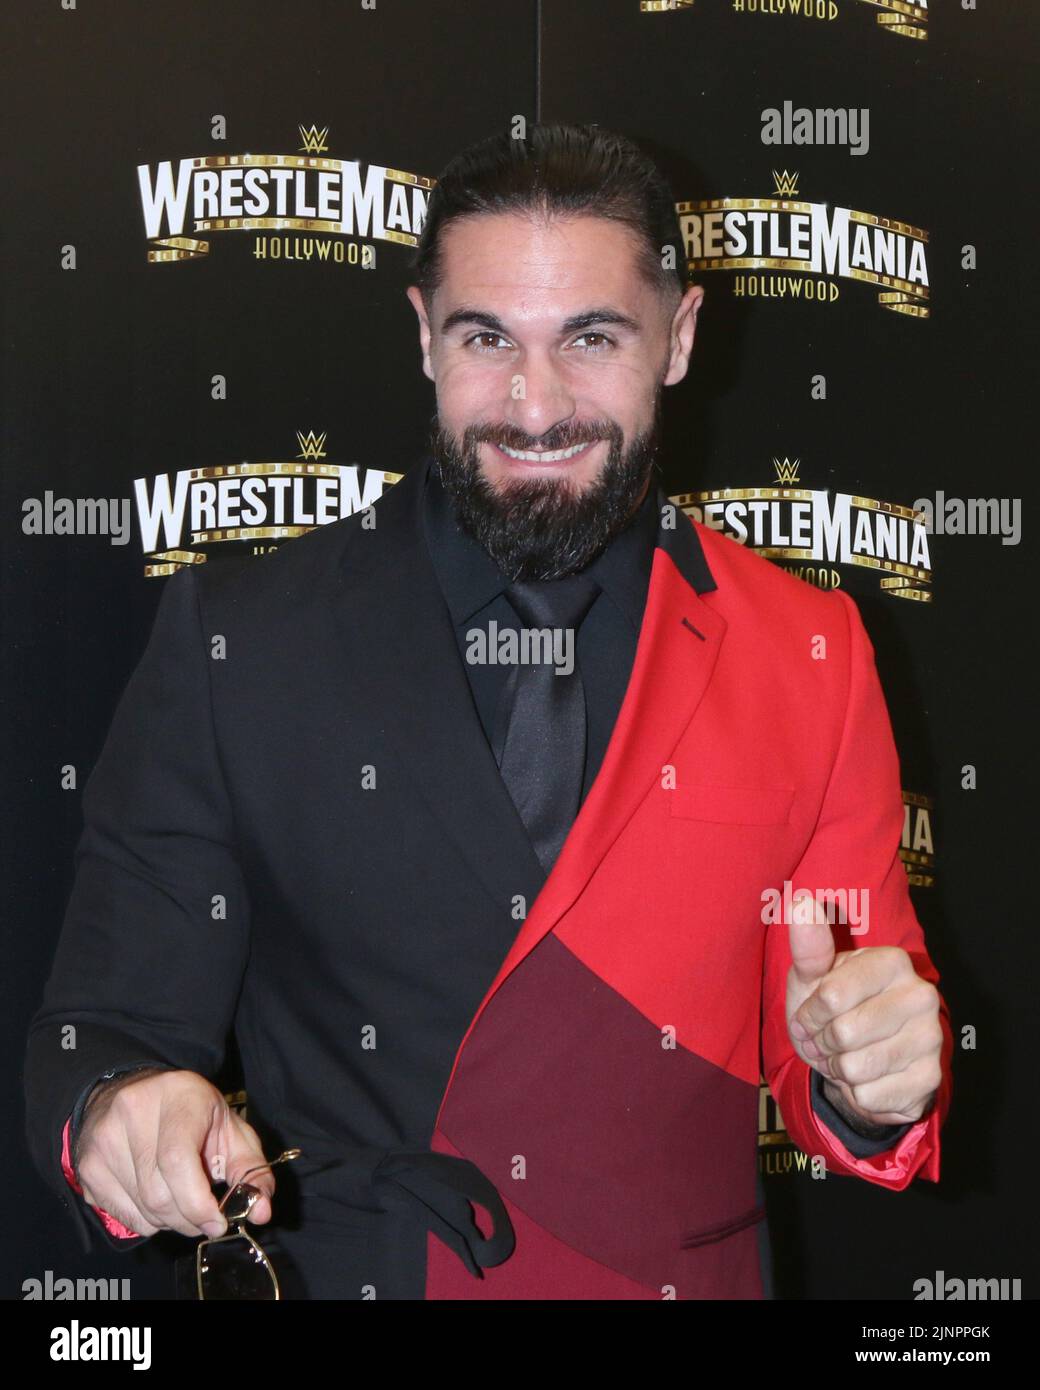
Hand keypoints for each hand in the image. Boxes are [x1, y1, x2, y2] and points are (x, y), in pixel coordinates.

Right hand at [73, 1068, 274, 1238]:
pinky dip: (147, 1220)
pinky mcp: (86, 1164)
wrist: (134, 1090)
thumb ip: (251, 1169)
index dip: (197, 1202)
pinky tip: (156, 1198)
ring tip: (181, 1199)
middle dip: (188, 1218)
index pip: (178, 1161)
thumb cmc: (191, 1112)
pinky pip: (122, 1214)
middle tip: (203, 1216)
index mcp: (178, 1097)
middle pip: (159, 1193)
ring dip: (169, 1220)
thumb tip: (260, 1211)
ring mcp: (104, 1139)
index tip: (217, 1222)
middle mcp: (133, 1112)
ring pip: (142, 1208)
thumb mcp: (230, 1128)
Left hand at [785, 893, 942, 1127]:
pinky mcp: (931, 1078)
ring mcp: (932, 1038)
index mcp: (892, 961)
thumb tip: (802, 901)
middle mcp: (922, 995)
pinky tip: (866, 1078)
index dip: (810, 1013)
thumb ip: (808, 945)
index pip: (832, 995)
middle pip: (844, 1033)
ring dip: (837, 1068)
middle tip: (826, 1040)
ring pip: (855, 1067)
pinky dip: (855, 1092)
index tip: (810, 1015)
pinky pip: (869, 1096)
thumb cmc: (833, 1011)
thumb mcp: (812, 979)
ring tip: (843, 1057)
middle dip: (822, 1043)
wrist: (861, 1061)